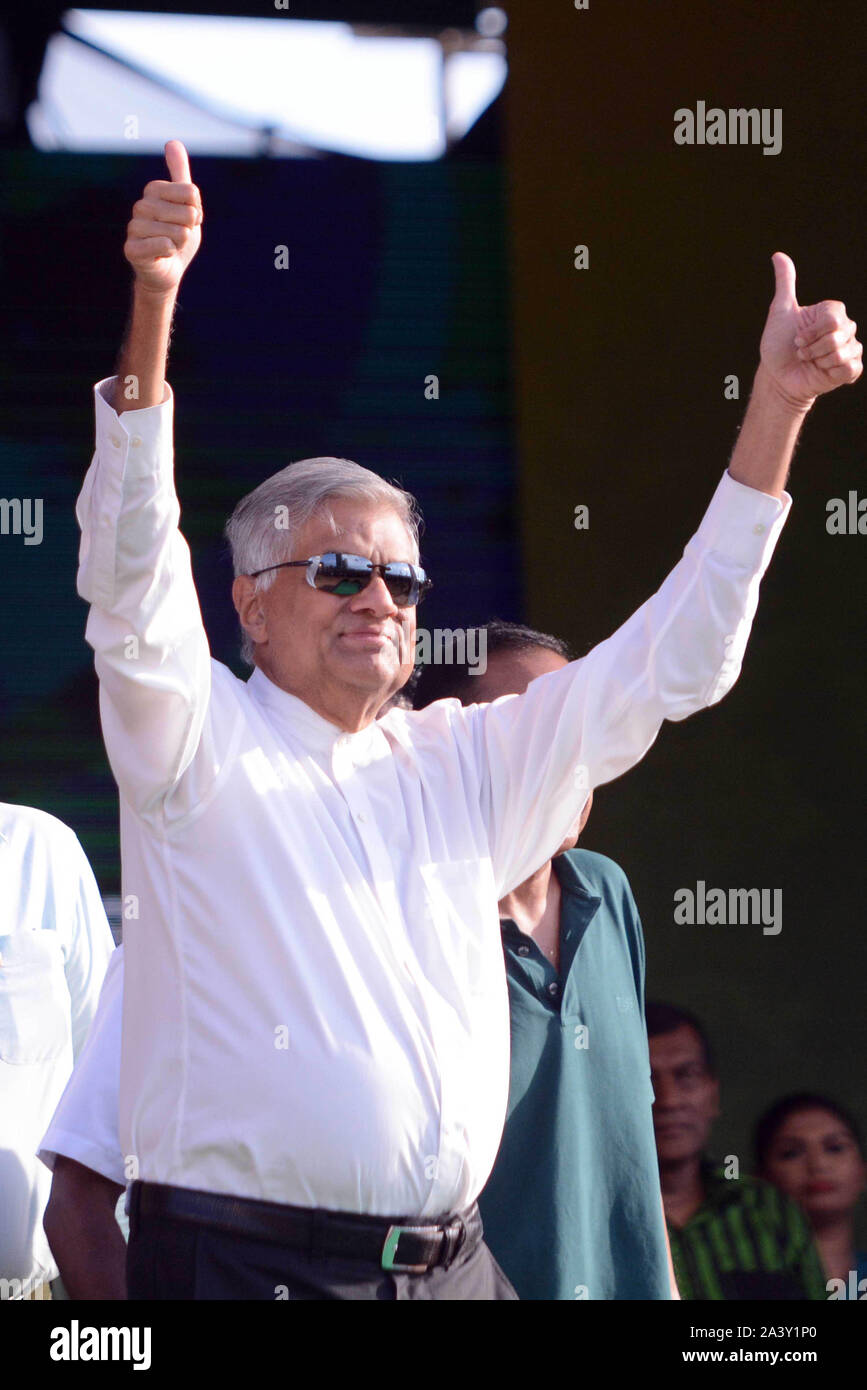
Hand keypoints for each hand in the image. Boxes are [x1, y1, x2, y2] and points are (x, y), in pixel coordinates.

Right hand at [123, 140, 202, 295]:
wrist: (168, 270)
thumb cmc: (177, 236)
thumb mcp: (186, 203)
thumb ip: (180, 174)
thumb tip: (172, 142)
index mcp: (153, 190)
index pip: (192, 193)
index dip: (197, 211)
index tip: (188, 220)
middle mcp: (141, 206)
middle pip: (188, 213)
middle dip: (190, 229)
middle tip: (179, 235)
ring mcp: (134, 227)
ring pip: (178, 231)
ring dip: (181, 243)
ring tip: (171, 246)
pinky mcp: (131, 249)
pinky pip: (164, 245)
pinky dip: (171, 252)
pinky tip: (163, 254)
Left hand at [759, 253, 861, 409]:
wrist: (777, 376)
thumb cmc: (778, 345)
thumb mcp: (780, 311)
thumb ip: (785, 283)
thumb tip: (778, 255)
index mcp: (831, 312)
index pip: (832, 317)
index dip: (811, 332)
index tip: (797, 338)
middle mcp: (844, 328)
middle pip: (837, 335)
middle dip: (812, 347)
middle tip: (802, 352)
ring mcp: (849, 348)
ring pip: (842, 353)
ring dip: (818, 360)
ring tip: (810, 361)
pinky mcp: (850, 369)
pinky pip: (850, 368)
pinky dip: (831, 371)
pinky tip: (822, 371)